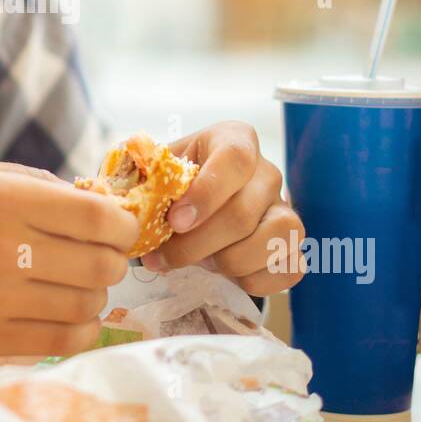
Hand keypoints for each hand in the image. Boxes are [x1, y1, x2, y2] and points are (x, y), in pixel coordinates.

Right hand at [0, 158, 139, 357]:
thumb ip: (32, 183)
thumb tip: (95, 202)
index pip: (96, 219)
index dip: (122, 224)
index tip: (119, 227)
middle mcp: (0, 248)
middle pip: (99, 265)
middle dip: (111, 259)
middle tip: (97, 256)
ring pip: (85, 305)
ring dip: (94, 295)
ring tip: (76, 285)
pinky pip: (60, 342)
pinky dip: (80, 331)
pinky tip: (70, 317)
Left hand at [139, 121, 304, 296]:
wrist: (197, 209)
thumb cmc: (174, 186)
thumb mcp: (156, 170)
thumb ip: (142, 176)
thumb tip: (127, 195)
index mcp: (235, 140)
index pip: (235, 160)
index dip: (206, 194)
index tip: (174, 222)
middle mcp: (267, 172)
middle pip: (243, 213)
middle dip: (196, 245)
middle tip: (162, 258)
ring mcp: (286, 208)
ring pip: (270, 242)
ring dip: (225, 262)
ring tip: (198, 262)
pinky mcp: (293, 246)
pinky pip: (286, 271)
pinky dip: (251, 281)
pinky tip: (224, 274)